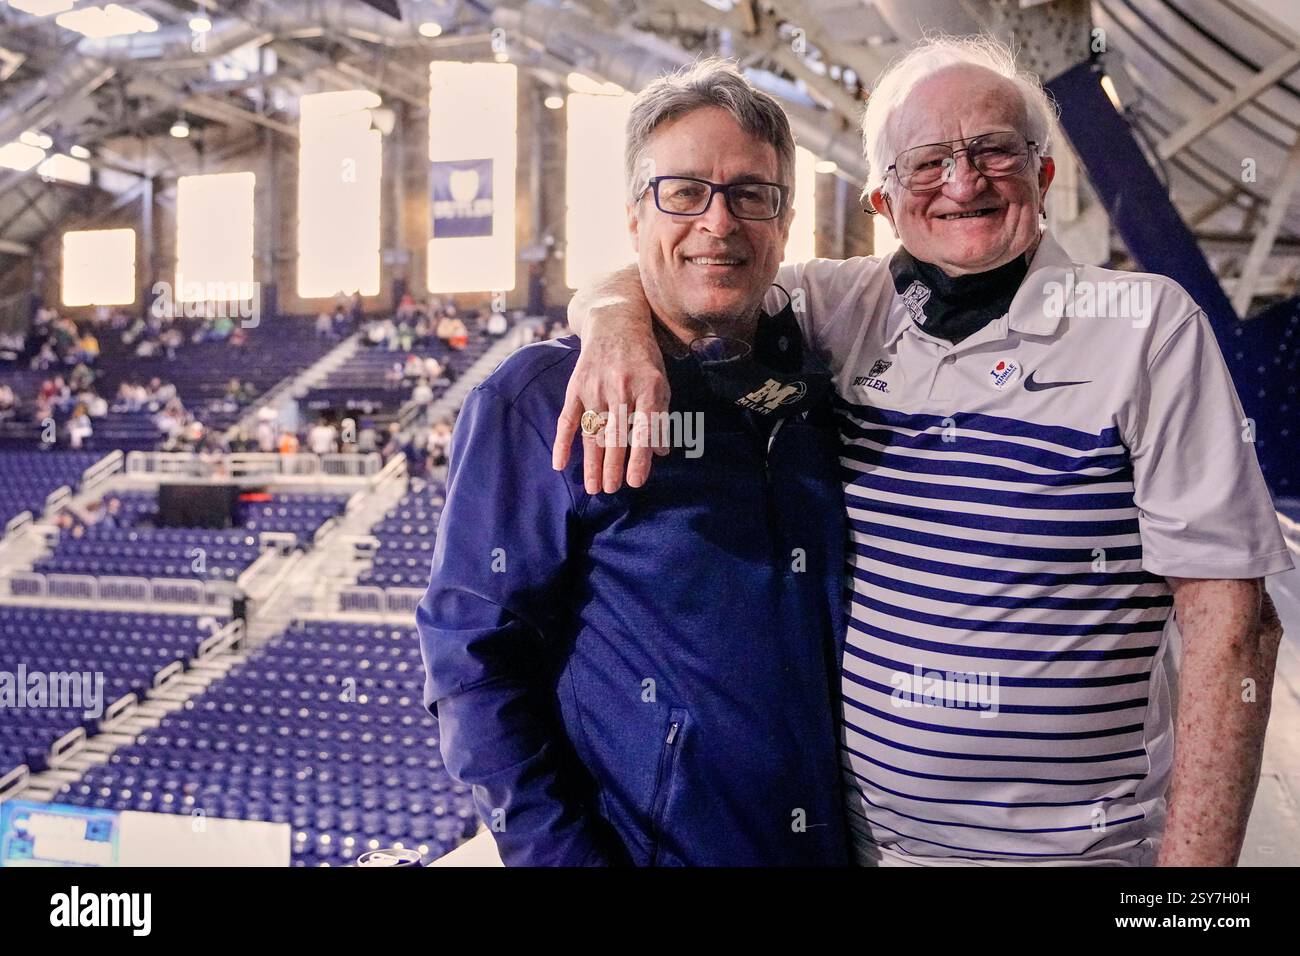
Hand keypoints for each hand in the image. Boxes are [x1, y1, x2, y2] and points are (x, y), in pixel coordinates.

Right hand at [552, 299, 670, 492]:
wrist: (615, 323)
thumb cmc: (643, 358)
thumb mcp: (660, 382)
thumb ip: (661, 416)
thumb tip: (660, 453)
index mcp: (647, 388)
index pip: (644, 429)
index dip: (639, 457)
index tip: (635, 482)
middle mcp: (620, 388)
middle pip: (616, 435)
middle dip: (613, 466)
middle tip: (611, 491)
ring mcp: (595, 387)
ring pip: (593, 432)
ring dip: (591, 462)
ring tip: (593, 488)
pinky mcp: (576, 386)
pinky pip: (567, 418)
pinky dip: (562, 442)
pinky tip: (559, 464)